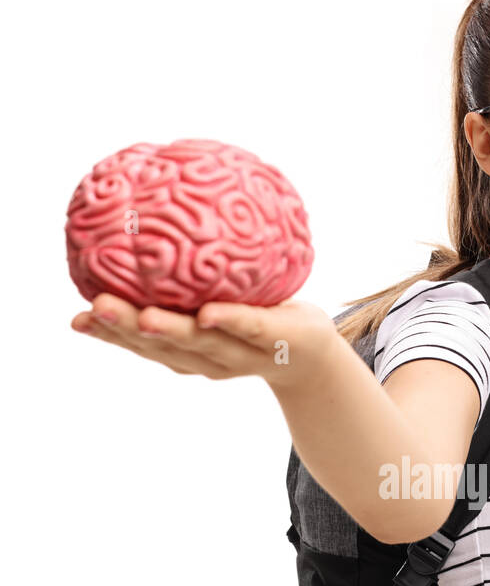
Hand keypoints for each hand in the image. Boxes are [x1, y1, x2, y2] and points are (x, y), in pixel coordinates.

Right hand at [70, 291, 332, 387]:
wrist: (315, 354)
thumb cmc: (257, 317)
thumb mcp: (216, 296)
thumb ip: (182, 275)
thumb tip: (143, 226)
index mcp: (188, 351)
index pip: (143, 344)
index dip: (110, 335)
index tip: (78, 318)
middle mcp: (210, 358)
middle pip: (164, 347)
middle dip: (128, 331)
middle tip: (98, 309)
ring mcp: (244, 354)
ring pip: (203, 343)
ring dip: (172, 331)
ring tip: (145, 316)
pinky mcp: (278, 341)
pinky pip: (252, 328)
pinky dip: (231, 322)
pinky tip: (210, 313)